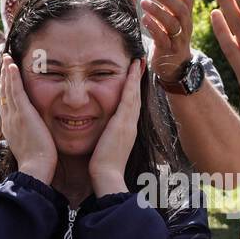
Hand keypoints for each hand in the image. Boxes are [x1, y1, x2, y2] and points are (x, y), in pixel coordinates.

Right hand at [0, 54, 56, 182]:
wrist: (35, 169)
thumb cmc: (38, 162)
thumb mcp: (31, 146)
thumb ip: (31, 136)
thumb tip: (36, 133)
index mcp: (10, 127)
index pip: (7, 104)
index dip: (6, 90)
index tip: (7, 80)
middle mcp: (8, 119)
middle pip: (4, 93)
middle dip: (4, 78)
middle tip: (4, 63)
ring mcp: (14, 116)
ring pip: (8, 89)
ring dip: (6, 72)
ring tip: (6, 58)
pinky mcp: (22, 113)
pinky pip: (15, 91)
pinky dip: (12, 77)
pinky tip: (11, 66)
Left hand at [89, 60, 142, 195]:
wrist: (107, 177)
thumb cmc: (103, 168)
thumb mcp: (105, 150)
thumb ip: (105, 141)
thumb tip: (99, 138)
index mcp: (127, 132)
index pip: (131, 107)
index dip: (133, 92)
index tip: (134, 78)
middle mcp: (131, 125)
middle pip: (136, 97)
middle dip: (138, 80)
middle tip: (140, 63)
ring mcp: (129, 123)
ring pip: (135, 94)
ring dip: (136, 77)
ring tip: (138, 61)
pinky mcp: (123, 122)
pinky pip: (129, 97)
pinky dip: (131, 82)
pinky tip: (131, 69)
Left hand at [141, 0, 193, 83]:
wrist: (175, 66)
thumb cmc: (171, 35)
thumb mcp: (172, 14)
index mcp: (187, 17)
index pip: (188, 0)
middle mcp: (185, 28)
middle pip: (181, 10)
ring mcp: (178, 40)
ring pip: (172, 24)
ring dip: (157, 11)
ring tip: (144, 2)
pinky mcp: (168, 51)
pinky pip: (162, 38)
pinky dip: (153, 27)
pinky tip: (144, 18)